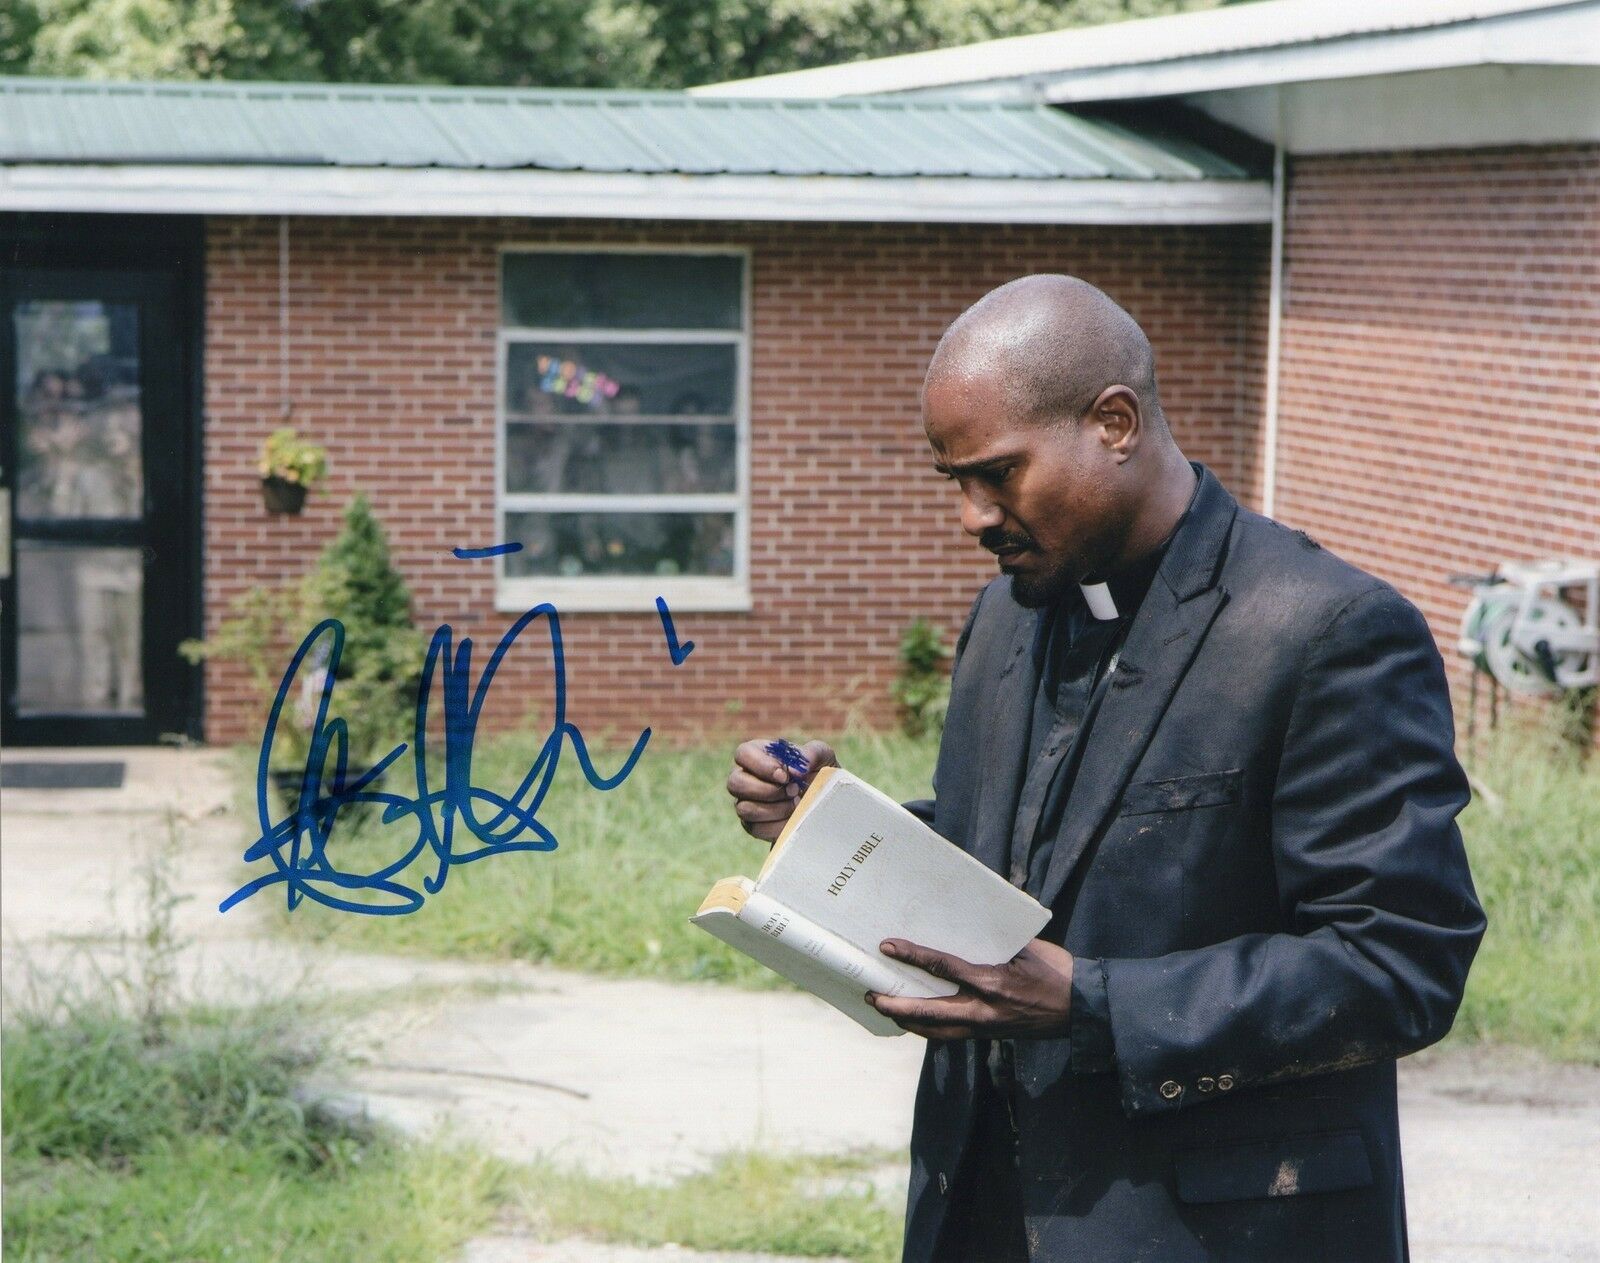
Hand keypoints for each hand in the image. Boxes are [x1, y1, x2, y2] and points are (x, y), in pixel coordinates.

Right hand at [725, 737, 838, 843]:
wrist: (824, 800)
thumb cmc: (818, 772)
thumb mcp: (822, 756)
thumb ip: (812, 753)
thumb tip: (797, 770)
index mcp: (757, 754)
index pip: (743, 754)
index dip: (761, 765)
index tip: (785, 776)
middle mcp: (745, 777)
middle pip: (735, 783)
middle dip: (767, 790)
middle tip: (793, 791)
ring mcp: (745, 801)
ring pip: (744, 808)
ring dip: (774, 809)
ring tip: (796, 804)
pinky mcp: (752, 824)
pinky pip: (755, 828)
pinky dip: (777, 825)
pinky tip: (793, 819)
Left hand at [866, 937, 1073, 1039]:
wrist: (1081, 1008)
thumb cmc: (1056, 970)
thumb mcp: (1025, 948)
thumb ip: (992, 941)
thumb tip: (961, 925)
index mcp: (993, 983)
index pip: (943, 968)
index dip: (913, 957)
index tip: (889, 946)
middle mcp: (985, 1010)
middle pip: (930, 1013)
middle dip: (897, 1006)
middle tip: (871, 996)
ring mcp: (987, 1027)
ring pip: (937, 1031)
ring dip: (909, 1022)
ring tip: (886, 1010)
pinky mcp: (991, 1035)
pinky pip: (952, 1034)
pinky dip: (931, 1029)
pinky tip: (916, 1022)